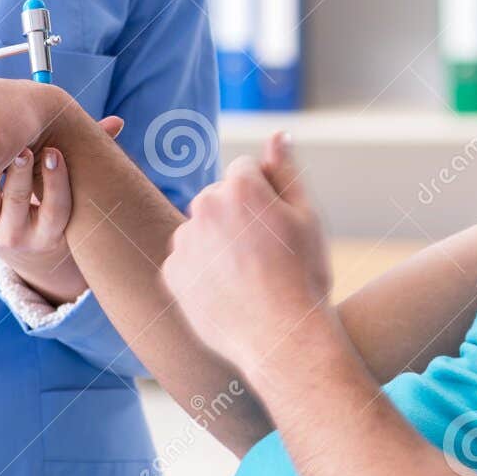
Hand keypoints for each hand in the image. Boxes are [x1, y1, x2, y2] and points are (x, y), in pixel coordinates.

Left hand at [0, 117, 123, 305]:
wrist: (10, 233)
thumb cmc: (45, 199)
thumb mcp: (67, 188)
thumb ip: (85, 156)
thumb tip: (117, 122)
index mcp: (49, 232)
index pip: (57, 209)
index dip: (56, 181)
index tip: (54, 153)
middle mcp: (19, 237)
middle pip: (20, 203)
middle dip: (21, 175)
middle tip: (24, 150)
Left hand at [160, 132, 333, 375]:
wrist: (282, 341)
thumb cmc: (303, 277)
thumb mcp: (306, 217)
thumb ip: (286, 171)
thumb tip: (277, 134)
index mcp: (240, 187)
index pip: (244, 171)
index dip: (265, 197)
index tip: (277, 227)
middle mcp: (204, 206)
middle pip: (218, 198)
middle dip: (237, 216)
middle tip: (265, 255)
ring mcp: (184, 241)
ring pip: (201, 230)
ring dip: (218, 243)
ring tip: (248, 278)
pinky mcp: (170, 274)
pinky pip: (186, 261)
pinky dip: (202, 272)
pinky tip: (228, 293)